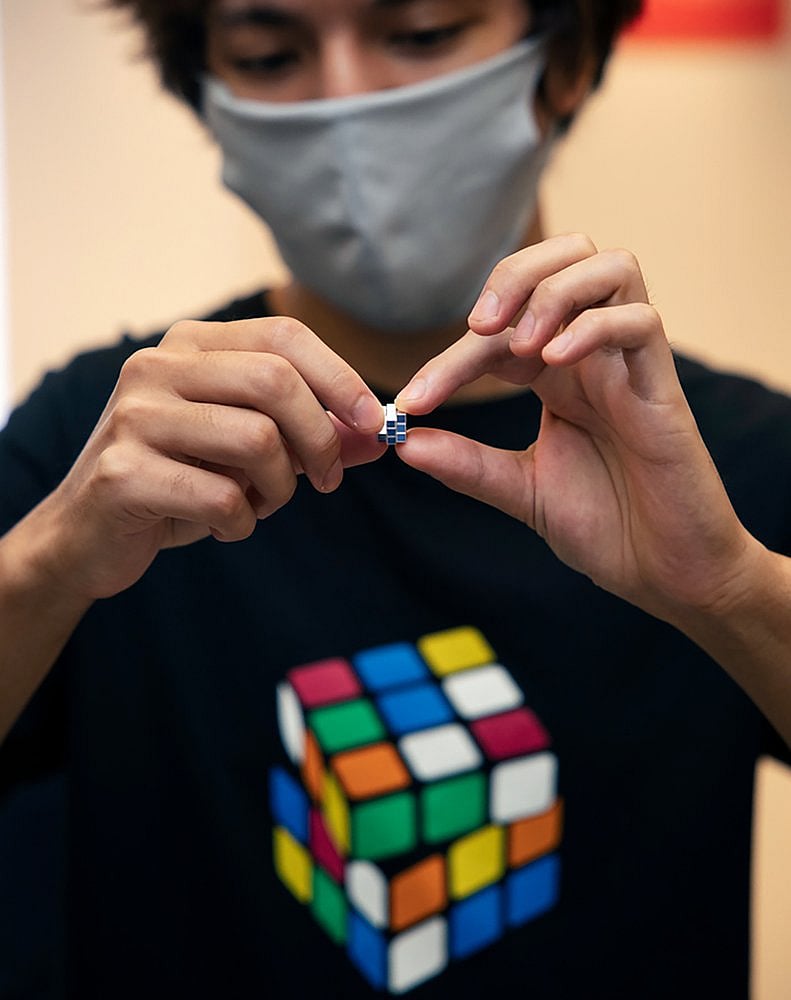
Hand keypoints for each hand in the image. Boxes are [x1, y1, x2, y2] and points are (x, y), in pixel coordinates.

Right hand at [37, 317, 385, 599]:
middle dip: (320, 438)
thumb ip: (311, 437)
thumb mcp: (249, 452)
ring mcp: (136, 416)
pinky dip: (242, 523)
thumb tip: (379, 437)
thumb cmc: (178, 481)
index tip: (374, 422)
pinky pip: (222, 497)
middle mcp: (158, 366)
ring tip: (263, 504)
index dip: (341, 379)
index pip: (284, 336)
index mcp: (191, 345)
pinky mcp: (123, 472)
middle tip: (326, 480)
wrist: (88, 533)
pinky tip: (226, 525)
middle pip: (276, 382)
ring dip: (280, 488)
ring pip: (256, 440)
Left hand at [395, 234, 754, 624]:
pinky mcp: (664, 388)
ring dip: (556, 290)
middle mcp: (592, 357)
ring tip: (524, 342)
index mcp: (556, 374)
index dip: (449, 358)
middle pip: (566, 257)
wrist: (666, 573)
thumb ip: (467, 465)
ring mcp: (630, 367)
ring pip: (612, 267)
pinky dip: (595, 327)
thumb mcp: (521, 491)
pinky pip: (642, 322)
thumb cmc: (606, 527)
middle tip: (480, 326)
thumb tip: (403, 443)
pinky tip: (558, 361)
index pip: (499, 331)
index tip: (411, 403)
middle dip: (514, 275)